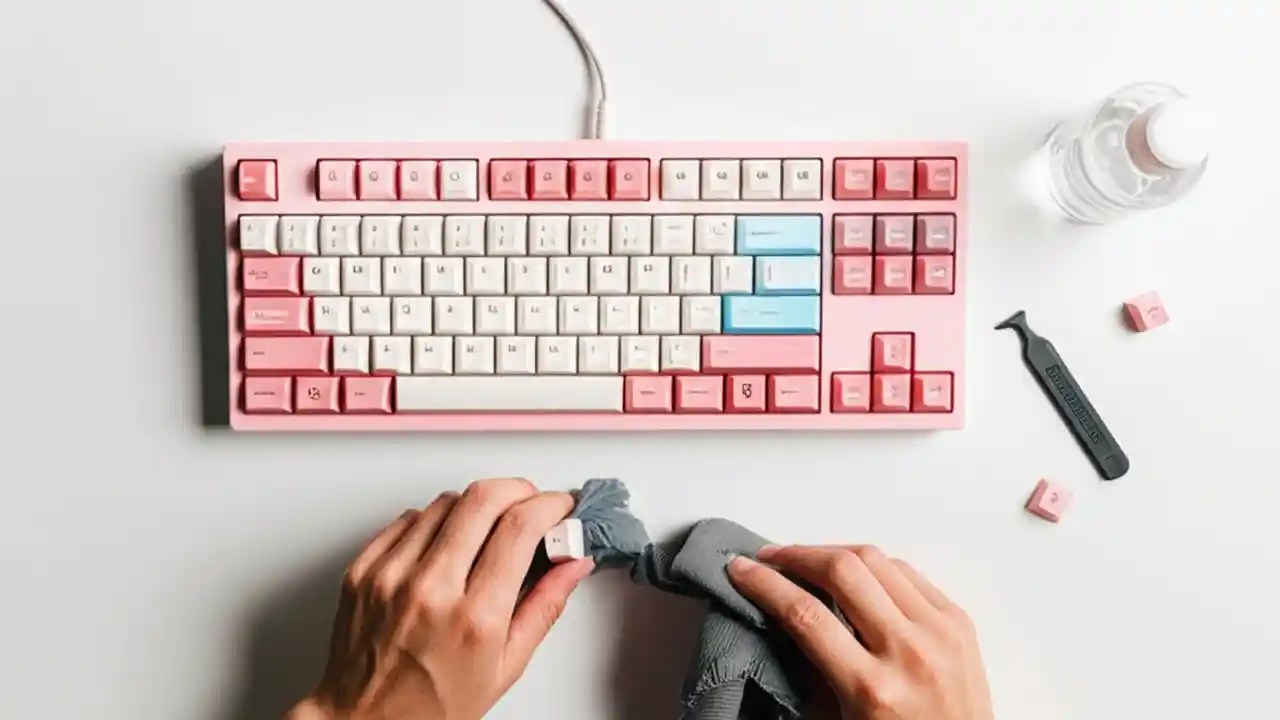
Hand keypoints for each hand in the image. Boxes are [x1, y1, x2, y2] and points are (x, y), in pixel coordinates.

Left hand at [286, 478, 594, 719]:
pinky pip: (408, 518)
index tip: (559, 508)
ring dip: (476, 504)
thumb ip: (545, 607)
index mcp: (474, 618)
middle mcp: (429, 590)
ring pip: (445, 501)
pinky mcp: (363, 569)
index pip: (520, 527)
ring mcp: (390, 575)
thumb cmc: (432, 705)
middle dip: (518, 489)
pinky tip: (446, 544)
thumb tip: (573, 564)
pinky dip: (435, 520)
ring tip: (486, 530)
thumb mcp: (506, 666)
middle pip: (483, 498)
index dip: (549, 505)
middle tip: (530, 503)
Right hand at [727, 545, 992, 719]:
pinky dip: (874, 565)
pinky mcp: (959, 621)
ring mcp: (940, 631)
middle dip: (797, 555)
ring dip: (833, 551)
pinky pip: (908, 572)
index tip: (741, 569)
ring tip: (807, 560)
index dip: (766, 585)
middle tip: (771, 557)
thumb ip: (812, 670)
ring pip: (877, 560)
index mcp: (872, 689)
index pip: (806, 615)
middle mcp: (909, 652)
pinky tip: (854, 573)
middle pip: (843, 571)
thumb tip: (781, 616)